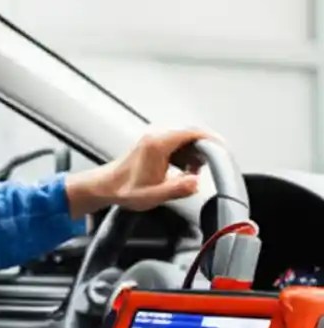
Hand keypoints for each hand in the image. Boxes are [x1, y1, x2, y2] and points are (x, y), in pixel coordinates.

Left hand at [65, 126, 220, 217]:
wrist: (105, 186)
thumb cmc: (123, 189)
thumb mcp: (152, 195)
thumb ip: (176, 189)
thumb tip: (196, 183)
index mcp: (158, 144)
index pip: (193, 132)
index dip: (212, 140)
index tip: (223, 150)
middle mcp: (156, 137)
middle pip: (192, 134)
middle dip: (204, 151)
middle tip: (207, 168)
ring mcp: (154, 139)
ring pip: (186, 139)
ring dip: (194, 154)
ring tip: (191, 174)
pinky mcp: (153, 144)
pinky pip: (178, 144)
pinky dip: (186, 155)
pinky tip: (183, 172)